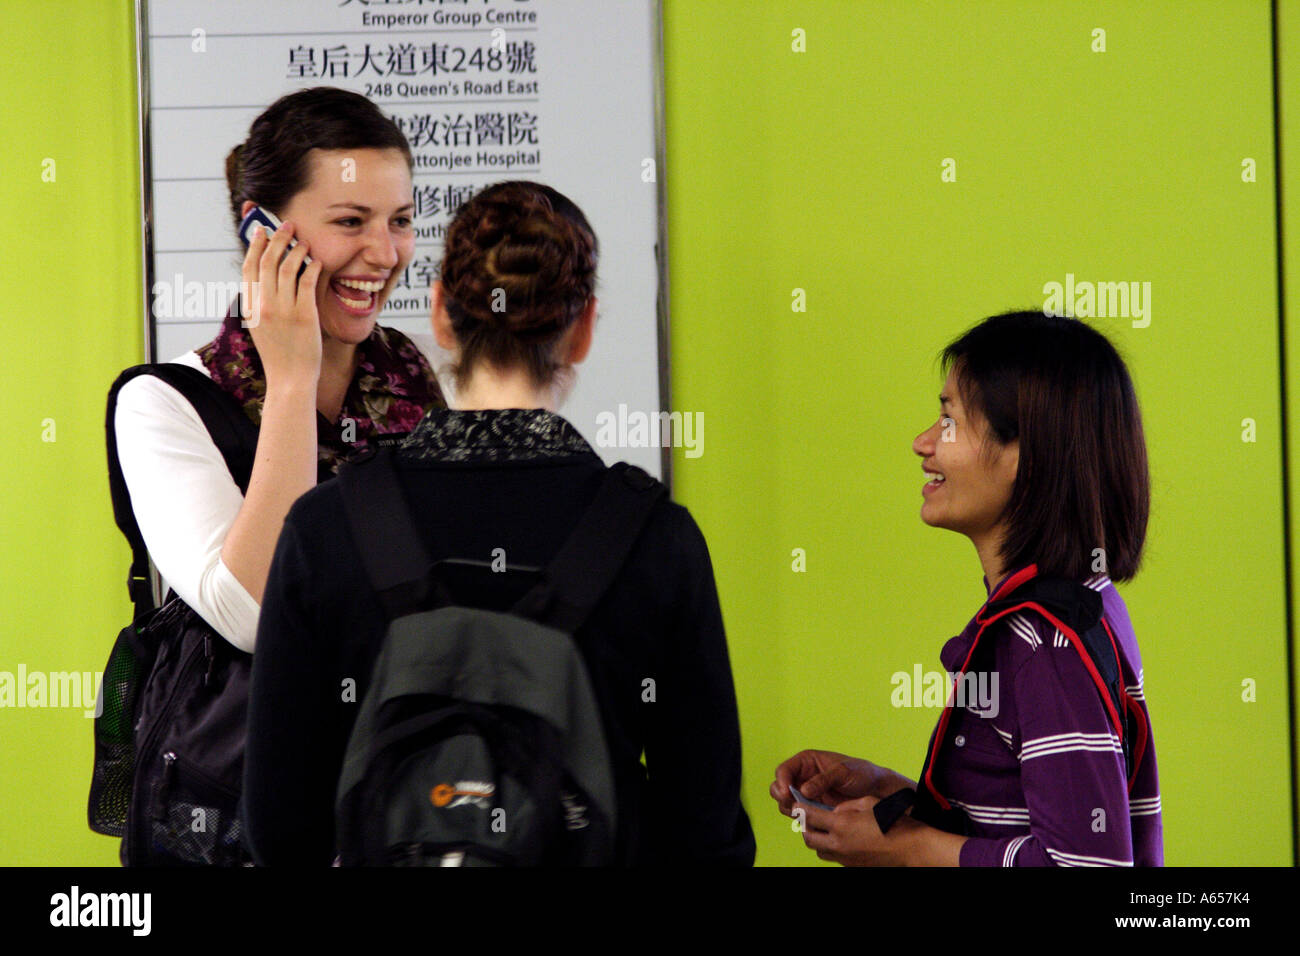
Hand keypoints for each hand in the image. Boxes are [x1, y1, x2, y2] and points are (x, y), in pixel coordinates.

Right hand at [240, 220, 322, 387]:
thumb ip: (260, 304)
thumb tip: (264, 280)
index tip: (262, 230)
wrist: (289, 380)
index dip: (256, 245)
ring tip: (304, 241)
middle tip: (288, 225)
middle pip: (267, 262)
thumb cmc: (279, 355)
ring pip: (287, 268)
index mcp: (250, 307)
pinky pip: (307, 282)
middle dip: (278, 238)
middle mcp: (263, 305)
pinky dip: (312, 267)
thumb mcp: (260, 327)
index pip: (249, 268)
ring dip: (296, 250)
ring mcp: (283, 310)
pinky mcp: (304, 316)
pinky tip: (317, 261)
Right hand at [770, 749, 896, 816]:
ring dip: (790, 809)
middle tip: (794, 806)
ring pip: (786, 803)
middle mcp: (803, 777)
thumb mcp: (844, 772)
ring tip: (803, 814)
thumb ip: (823, 780)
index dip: (782, 781)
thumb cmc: (861, 774)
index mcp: (807, 762)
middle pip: (779, 787)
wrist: (877, 791)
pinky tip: (811, 820)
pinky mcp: (813, 809)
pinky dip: (801, 819)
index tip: (787, 793)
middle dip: (782, 797)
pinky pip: (799, 814)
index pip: (784, 770)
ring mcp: (807, 794)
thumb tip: (804, 790)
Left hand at [796, 795, 904, 865]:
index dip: (800, 809)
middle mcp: (838, 843)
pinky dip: (828, 847)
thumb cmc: (891, 820)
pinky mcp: (850, 865)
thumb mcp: (867, 802)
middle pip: (807, 836)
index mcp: (841, 824)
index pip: (809, 816)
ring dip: (815, 838)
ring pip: (818, 850)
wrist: (909, 847)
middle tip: (807, 817)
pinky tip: (837, 838)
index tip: (797, 805)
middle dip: (804, 826)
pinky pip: (831, 856)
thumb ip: (845, 805)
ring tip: (822, 828)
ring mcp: (844, 857)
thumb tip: (833, 811)